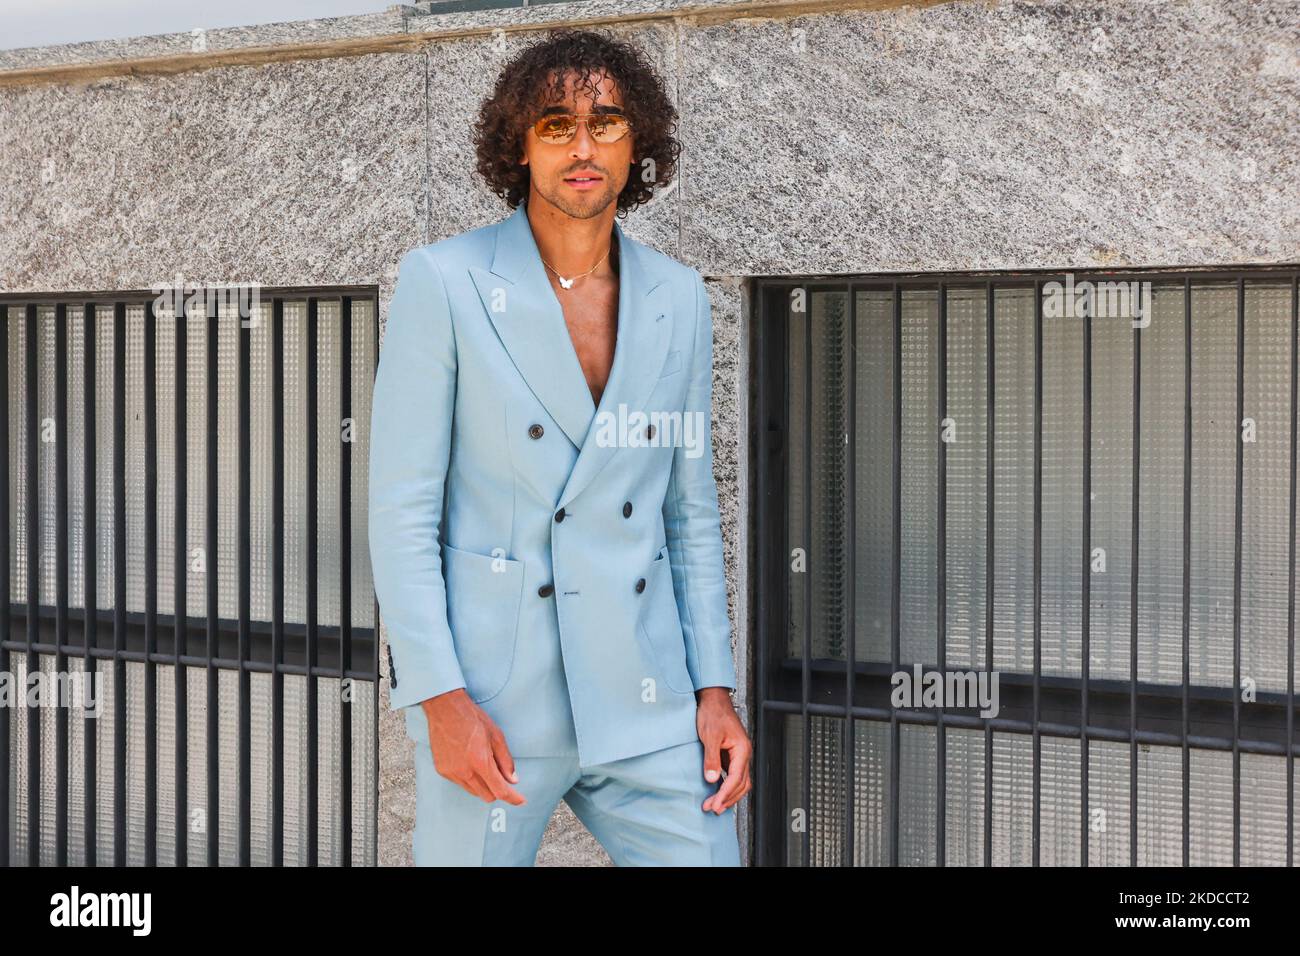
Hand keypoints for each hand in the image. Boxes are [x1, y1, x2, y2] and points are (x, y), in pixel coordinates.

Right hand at [421, 689, 525, 805]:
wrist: (445, 709)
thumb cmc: (472, 718)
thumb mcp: (496, 736)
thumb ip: (506, 761)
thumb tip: (512, 779)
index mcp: (480, 762)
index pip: (500, 790)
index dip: (512, 798)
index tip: (520, 800)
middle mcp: (464, 771)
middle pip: (487, 795)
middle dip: (497, 790)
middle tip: (501, 776)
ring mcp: (452, 773)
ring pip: (473, 791)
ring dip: (483, 785)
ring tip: (483, 764)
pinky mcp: (442, 771)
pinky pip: (461, 783)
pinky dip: (469, 779)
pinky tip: (469, 763)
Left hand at [694, 686, 751, 813]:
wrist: (713, 699)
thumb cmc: (713, 713)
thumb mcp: (709, 736)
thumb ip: (711, 758)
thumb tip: (712, 779)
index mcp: (742, 749)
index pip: (736, 778)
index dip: (725, 794)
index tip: (715, 804)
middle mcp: (743, 754)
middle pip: (741, 784)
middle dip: (727, 798)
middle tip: (713, 808)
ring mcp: (738, 755)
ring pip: (739, 782)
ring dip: (728, 795)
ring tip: (715, 805)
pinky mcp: (731, 755)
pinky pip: (733, 775)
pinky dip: (726, 786)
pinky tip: (716, 792)